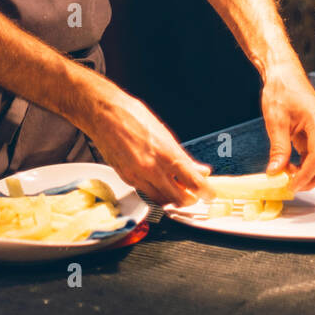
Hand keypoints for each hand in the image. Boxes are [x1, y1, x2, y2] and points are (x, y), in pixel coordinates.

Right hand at [85, 90, 211, 206]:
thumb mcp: (164, 133)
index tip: (210, 193)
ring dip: (173, 199)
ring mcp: (138, 176)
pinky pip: (146, 193)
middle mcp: (152, 168)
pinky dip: (157, 192)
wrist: (104, 114)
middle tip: (196, 194)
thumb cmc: (132, 116)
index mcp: (166, 153)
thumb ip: (182, 156)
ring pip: (163, 200)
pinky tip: (160, 183)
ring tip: (178, 190)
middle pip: (180, 198)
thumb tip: (198, 169)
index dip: (205, 191)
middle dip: (191, 199)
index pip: (194, 182)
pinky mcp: (127, 178)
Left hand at [261, 65, 314, 190]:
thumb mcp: (276, 121)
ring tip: (289, 176)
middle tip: (291, 186)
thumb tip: (276, 172)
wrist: (284, 75)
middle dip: (312, 179)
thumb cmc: (281, 91)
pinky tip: (292, 166)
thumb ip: (278, 149)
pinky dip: (308, 165)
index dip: (306, 176)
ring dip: (310, 173)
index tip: (291, 185)